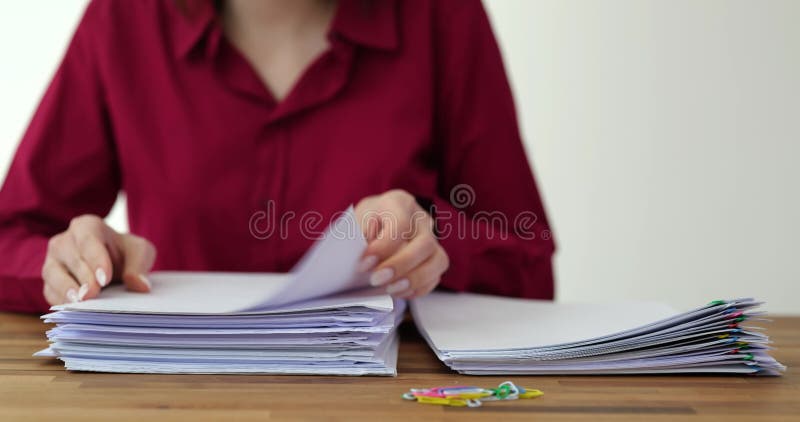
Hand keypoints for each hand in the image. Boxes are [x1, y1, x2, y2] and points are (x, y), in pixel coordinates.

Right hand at [42, 215, 156, 304]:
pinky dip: (59, 301)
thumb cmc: (125, 253)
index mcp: (87, 226)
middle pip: (69, 256)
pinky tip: (72, 310)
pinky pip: (49, 291)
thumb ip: (139, 266)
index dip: (95, 259)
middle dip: (82, 276)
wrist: (114, 263)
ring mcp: (53, 261)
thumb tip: (140, 286)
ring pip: (52, 273)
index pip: (88, 240)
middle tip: (92, 293)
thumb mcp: (140, 252)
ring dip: (65, 288)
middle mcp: (65, 241)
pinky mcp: (49, 282)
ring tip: (79, 302)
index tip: (105, 278)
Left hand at [355, 190, 448, 298]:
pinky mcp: (435, 258)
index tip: (364, 264)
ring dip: (414, 280)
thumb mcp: (353, 224)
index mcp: (398, 202)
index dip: (384, 247)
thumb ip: (359, 239)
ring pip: (439, 260)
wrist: (371, 226)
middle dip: (401, 265)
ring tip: (389, 289)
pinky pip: (436, 276)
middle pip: (425, 243)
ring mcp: (432, 238)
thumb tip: (369, 259)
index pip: (401, 223)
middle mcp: (420, 219)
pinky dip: (419, 287)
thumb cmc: (362, 224)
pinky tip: (398, 291)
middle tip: (376, 280)